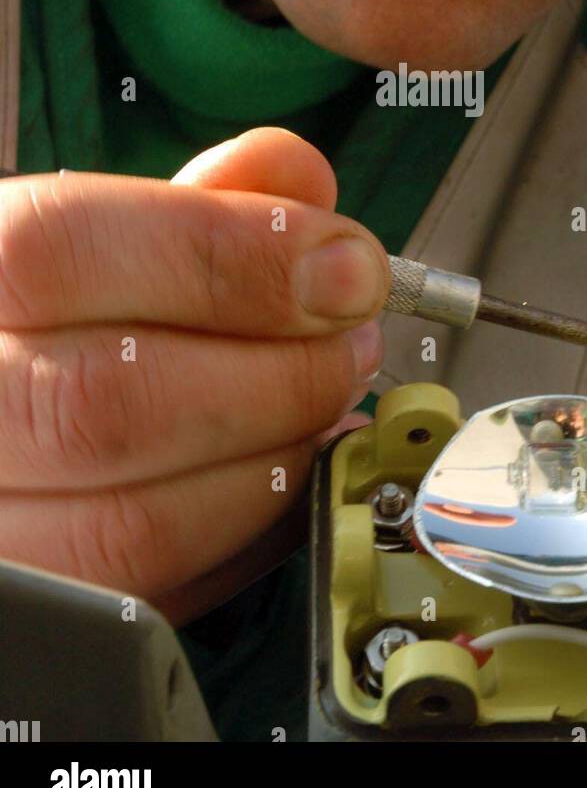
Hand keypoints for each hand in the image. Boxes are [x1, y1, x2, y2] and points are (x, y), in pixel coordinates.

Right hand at [0, 128, 387, 624]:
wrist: (7, 414)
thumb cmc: (47, 320)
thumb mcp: (99, 236)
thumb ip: (197, 203)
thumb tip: (301, 181)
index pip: (60, 251)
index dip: (229, 255)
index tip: (348, 266)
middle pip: (108, 402)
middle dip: (278, 374)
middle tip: (351, 345)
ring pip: (134, 526)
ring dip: (275, 462)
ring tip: (327, 407)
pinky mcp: (38, 606)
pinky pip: (156, 597)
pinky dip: (249, 533)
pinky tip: (282, 471)